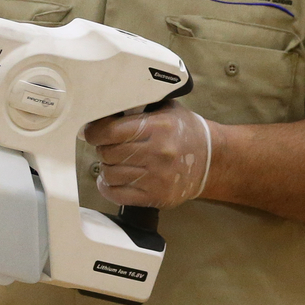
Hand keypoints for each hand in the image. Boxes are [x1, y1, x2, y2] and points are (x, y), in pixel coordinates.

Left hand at [81, 101, 212, 209]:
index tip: (91, 132)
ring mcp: (158, 178)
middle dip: (102, 149)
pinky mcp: (157, 196)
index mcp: (159, 127)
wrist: (212, 160)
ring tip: (113, 162)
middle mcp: (158, 153)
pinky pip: (118, 195)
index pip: (111, 131)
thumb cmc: (186, 133)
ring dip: (106, 167)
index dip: (94, 132)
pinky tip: (110, 180)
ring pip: (110, 174)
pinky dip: (107, 187)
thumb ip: (138, 108)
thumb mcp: (166, 110)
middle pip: (108, 153)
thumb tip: (104, 109)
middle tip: (107, 146)